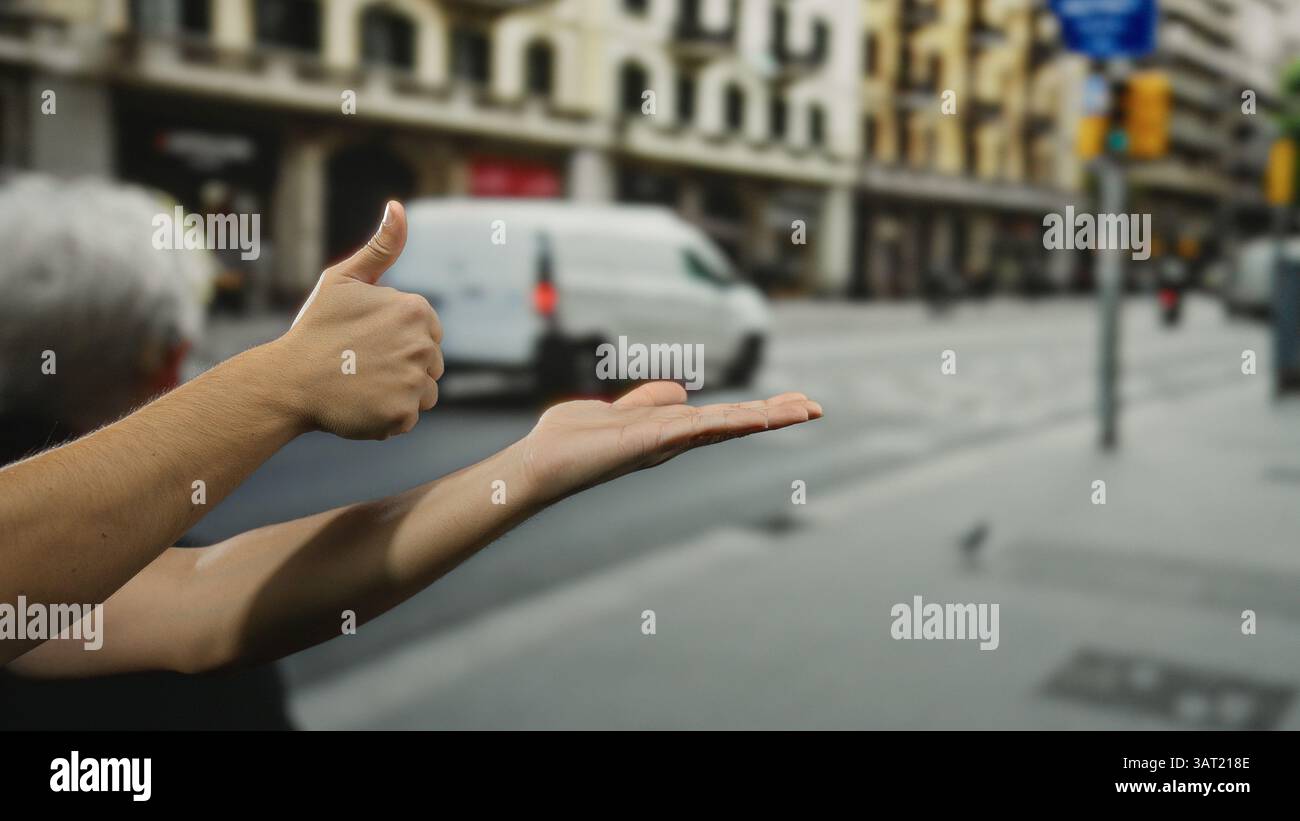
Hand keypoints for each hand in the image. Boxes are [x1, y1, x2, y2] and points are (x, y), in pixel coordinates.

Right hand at [272, 201, 443, 439]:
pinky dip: (388, 417)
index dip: (398, 339)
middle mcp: (422, 344)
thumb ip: (380, 247)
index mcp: (416, 310)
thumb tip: (397, 206)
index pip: (428, 332)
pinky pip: (408, 418)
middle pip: (431, 363)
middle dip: (403, 366)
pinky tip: (361, 405)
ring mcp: (414, 381)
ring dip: (400, 394)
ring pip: (425, 393)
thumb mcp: (344, 280)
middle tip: (361, 366)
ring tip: (362, 386)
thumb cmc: (316, 329)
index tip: (367, 342)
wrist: (287, 381)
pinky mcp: (403, 414)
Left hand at [514, 381, 822, 502]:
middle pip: (734, 423)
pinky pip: (700, 427)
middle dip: (775, 414)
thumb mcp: (621, 411)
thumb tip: (679, 390)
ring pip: (727, 425)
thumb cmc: (572, 440)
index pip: (723, 418)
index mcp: (670, 430)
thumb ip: (650, 401)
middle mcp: (676, 439)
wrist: (541, 463)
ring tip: (805, 409)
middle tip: (816, 406)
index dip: (758, 410)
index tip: (795, 403)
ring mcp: (668, 441)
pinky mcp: (654, 440)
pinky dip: (732, 421)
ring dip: (767, 416)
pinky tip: (757, 415)